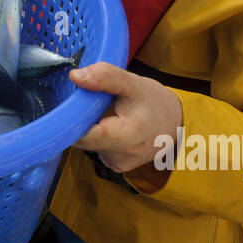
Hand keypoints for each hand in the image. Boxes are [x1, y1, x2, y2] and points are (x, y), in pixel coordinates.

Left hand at [69, 63, 183, 173]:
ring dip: (88, 127)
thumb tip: (75, 76)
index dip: (70, 120)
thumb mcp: (133, 83)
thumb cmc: (154, 102)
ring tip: (104, 113)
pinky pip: (95, 148)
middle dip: (79, 120)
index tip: (68, 104)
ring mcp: (117, 164)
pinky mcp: (115, 165)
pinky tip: (108, 124)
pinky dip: (96, 135)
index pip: (83, 135)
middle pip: (81, 140)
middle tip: (90, 103)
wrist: (175, 123)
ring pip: (86, 144)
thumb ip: (105, 77)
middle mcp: (121, 157)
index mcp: (127, 137)